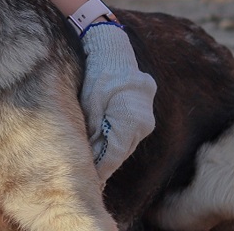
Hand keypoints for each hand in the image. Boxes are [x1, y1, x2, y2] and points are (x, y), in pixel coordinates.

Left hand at [79, 22, 156, 181]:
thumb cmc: (97, 76)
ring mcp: (146, 120)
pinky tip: (102, 146)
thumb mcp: (89, 106)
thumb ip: (92, 135)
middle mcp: (144, 124)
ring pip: (125, 145)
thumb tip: (88, 161)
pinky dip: (115, 140)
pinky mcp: (144, 116)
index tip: (88, 183)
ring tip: (91, 164)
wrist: (112, 50)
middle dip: (103, 162)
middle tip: (86, 177)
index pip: (114, 156)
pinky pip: (128, 134)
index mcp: (132, 121)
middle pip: (120, 152)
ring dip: (109, 151)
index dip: (99, 171)